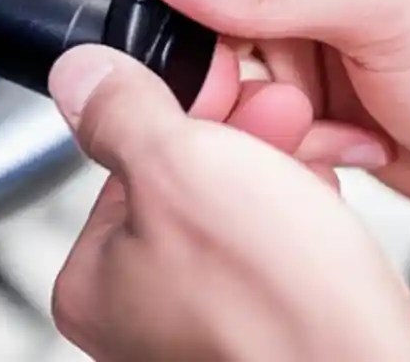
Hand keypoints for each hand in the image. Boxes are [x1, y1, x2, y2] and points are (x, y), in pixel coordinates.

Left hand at [47, 45, 409, 361]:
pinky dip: (303, 217)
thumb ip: (120, 111)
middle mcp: (144, 316)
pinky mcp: (272, 333)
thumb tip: (82, 75)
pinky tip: (327, 201)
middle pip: (184, 185)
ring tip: (316, 144)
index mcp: (94, 286)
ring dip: (278, 166)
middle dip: (238, 133)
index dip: (180, 113)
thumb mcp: (178, 167)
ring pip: (237, 214)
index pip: (123, 164)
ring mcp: (209, 328)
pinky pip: (278, 254)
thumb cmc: (277, 307)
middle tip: (281, 105)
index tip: (221, 86)